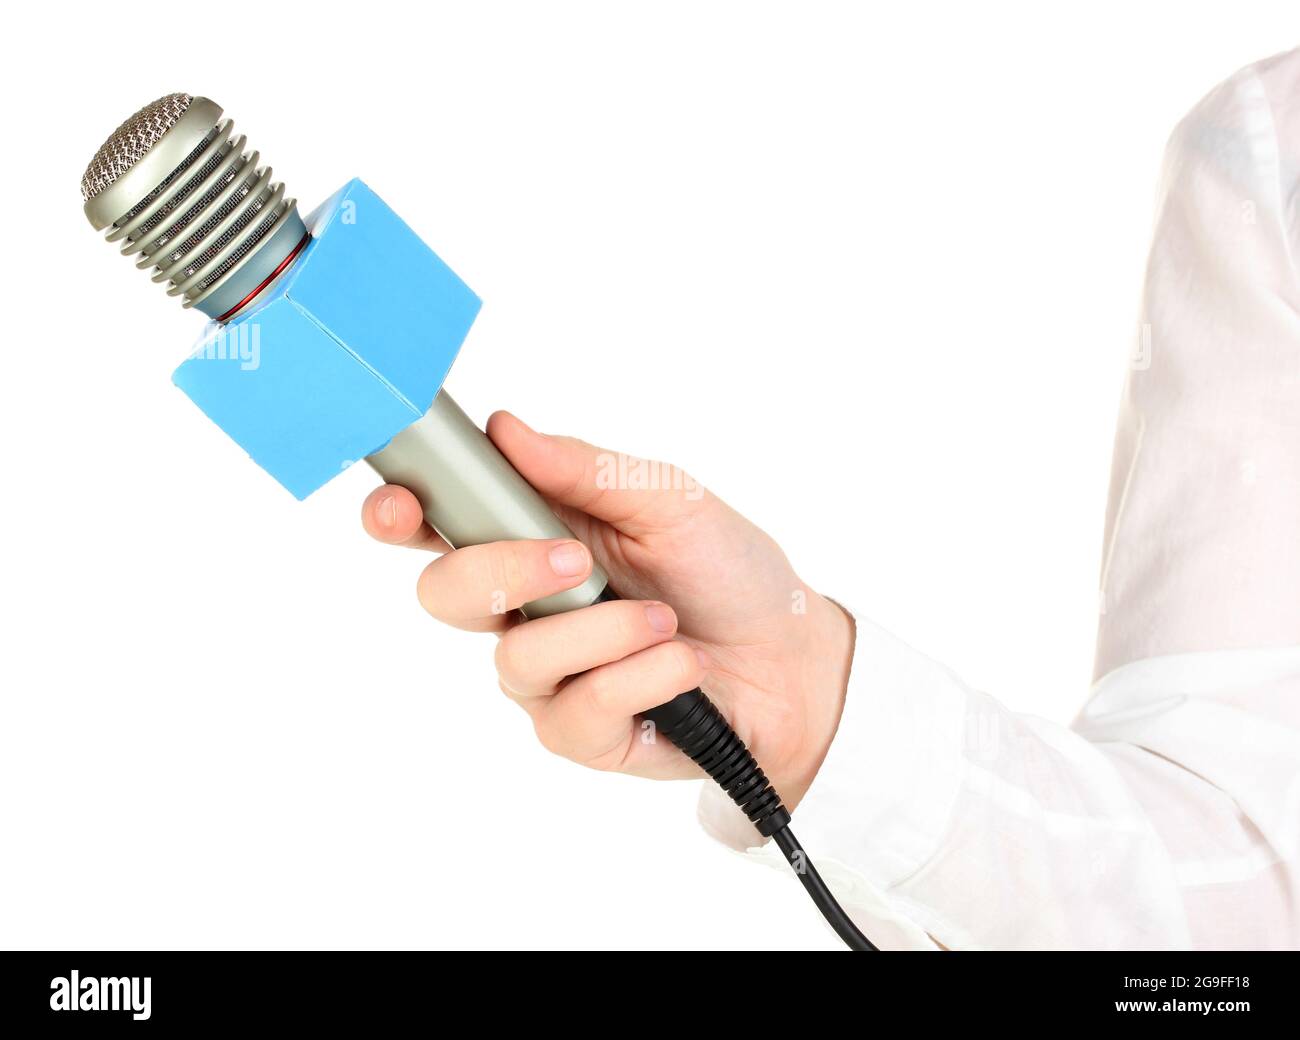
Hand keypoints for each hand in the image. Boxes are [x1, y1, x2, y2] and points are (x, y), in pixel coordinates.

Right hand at [361, 412, 853, 809]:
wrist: (796, 659)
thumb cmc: (728, 570)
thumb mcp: (670, 500)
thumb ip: (585, 469)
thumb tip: (506, 429)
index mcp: (534, 535)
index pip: (438, 525)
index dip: (399, 514)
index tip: (399, 505)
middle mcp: (526, 606)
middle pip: (445, 595)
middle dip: (500, 572)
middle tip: (573, 560)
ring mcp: (549, 675)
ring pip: (514, 661)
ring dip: (600, 631)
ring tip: (664, 619)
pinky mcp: (580, 733)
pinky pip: (576, 711)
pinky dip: (640, 677)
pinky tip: (684, 664)